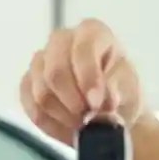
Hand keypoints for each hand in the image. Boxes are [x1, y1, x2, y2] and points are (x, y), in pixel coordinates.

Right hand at [20, 18, 143, 146]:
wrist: (111, 111)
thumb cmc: (121, 92)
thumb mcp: (130, 90)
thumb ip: (117, 92)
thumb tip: (103, 101)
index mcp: (92, 32)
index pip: (83, 48)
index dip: (89, 78)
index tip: (97, 104)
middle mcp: (62, 40)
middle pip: (55, 71)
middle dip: (73, 102)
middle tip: (90, 117)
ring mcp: (41, 61)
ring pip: (42, 94)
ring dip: (64, 116)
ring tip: (84, 122)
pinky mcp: (28, 84)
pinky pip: (32, 108)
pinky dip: (52, 124)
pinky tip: (69, 127)